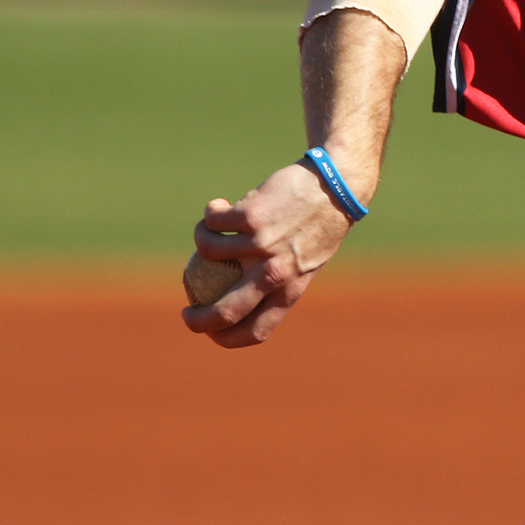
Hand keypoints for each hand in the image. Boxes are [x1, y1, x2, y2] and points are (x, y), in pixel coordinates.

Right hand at [180, 160, 356, 347]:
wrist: (338, 187)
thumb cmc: (321, 225)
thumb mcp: (307, 263)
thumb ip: (280, 280)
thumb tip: (240, 295)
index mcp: (291, 290)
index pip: (256, 331)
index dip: (226, 338)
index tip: (212, 331)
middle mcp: (275, 273)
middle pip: (224, 312)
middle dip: (196, 321)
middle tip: (187, 312)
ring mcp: (261, 246)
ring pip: (207, 253)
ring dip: (201, 240)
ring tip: (209, 230)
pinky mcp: (251, 217)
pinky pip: (213, 221)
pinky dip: (211, 213)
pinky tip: (219, 206)